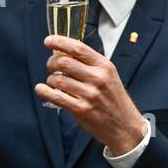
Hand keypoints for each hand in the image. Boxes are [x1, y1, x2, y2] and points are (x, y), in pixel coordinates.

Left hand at [35, 36, 145, 155]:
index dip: (59, 42)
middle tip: (51, 66)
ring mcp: (90, 94)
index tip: (48, 41)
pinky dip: (43, 91)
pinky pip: (55, 96)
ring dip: (50, 79)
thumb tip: (63, 53)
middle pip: (63, 62)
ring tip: (54, 83)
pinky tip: (42, 90)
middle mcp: (98, 78)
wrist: (125, 126)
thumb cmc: (114, 100)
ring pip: (57, 79)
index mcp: (105, 67)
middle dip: (51, 62)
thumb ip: (90, 65)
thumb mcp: (109, 77)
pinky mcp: (81, 109)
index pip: (78, 48)